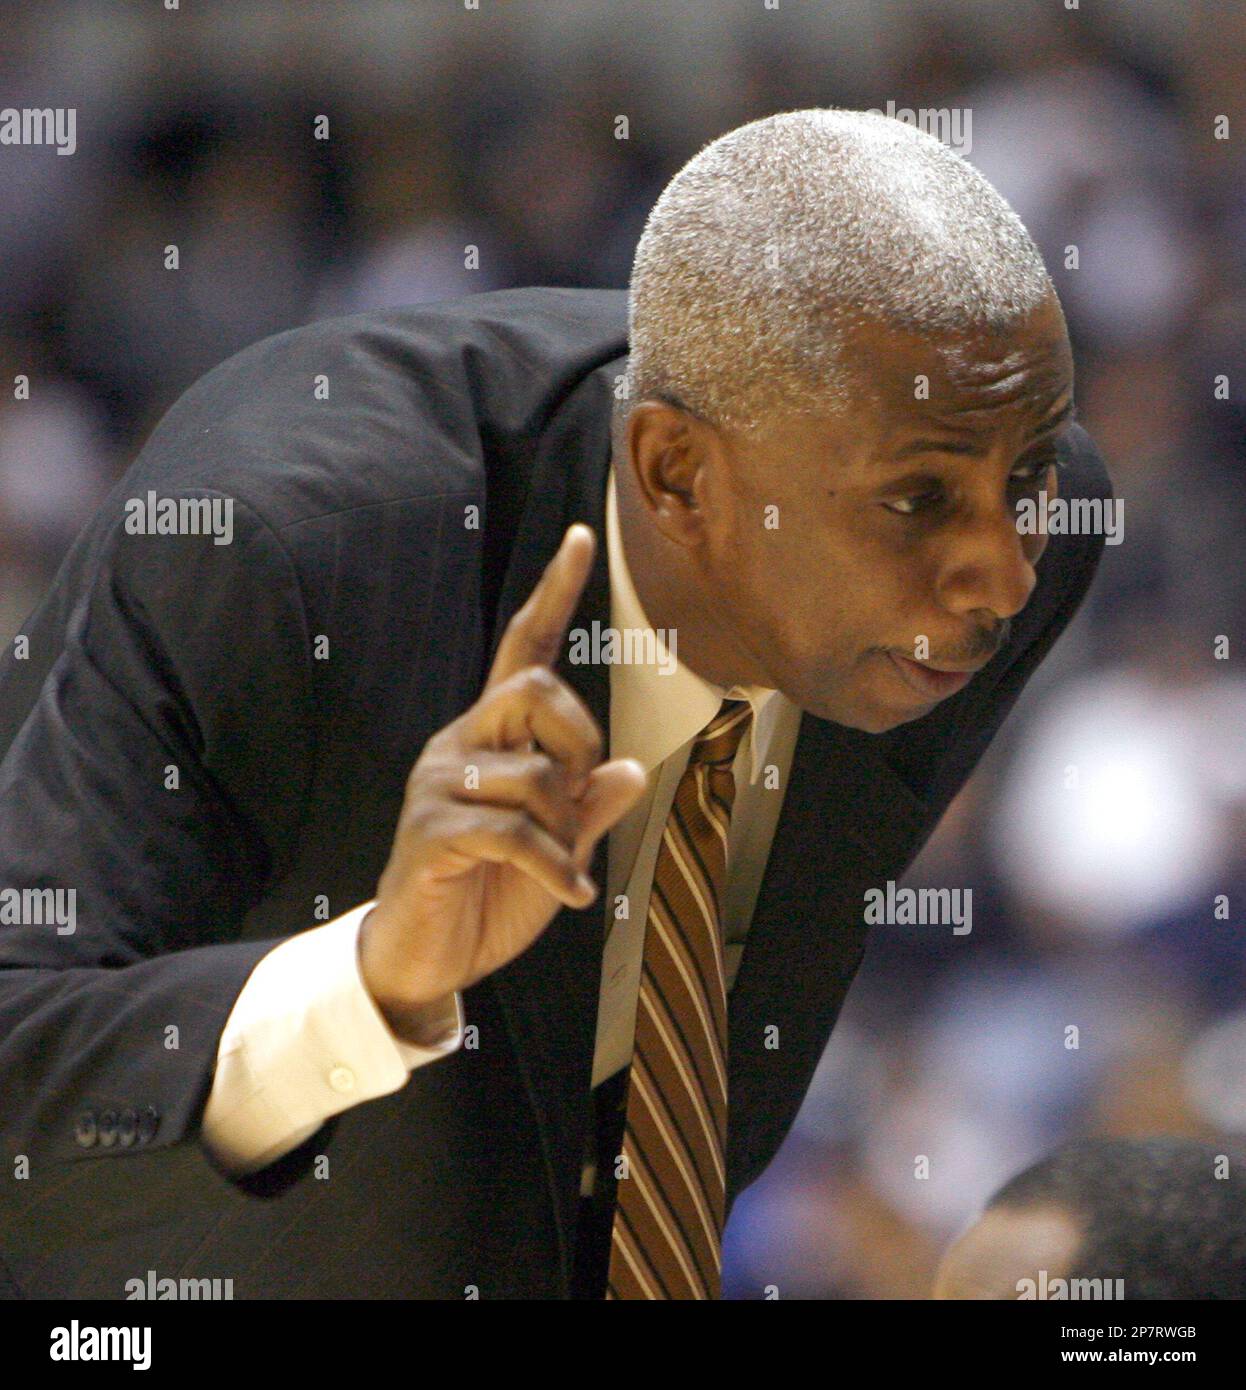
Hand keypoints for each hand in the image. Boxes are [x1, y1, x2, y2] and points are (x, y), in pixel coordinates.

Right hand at [359, 523, 646, 1033]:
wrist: (426, 958)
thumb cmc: (490, 895)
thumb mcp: (558, 849)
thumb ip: (589, 808)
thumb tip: (633, 768)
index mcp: (491, 737)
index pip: (522, 648)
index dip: (552, 593)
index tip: (578, 535)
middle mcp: (460, 746)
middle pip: (533, 690)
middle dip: (579, 739)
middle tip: (578, 796)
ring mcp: (438, 787)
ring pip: (530, 773)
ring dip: (565, 826)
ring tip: (562, 865)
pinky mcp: (430, 833)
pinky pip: (509, 831)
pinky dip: (554, 867)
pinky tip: (569, 894)